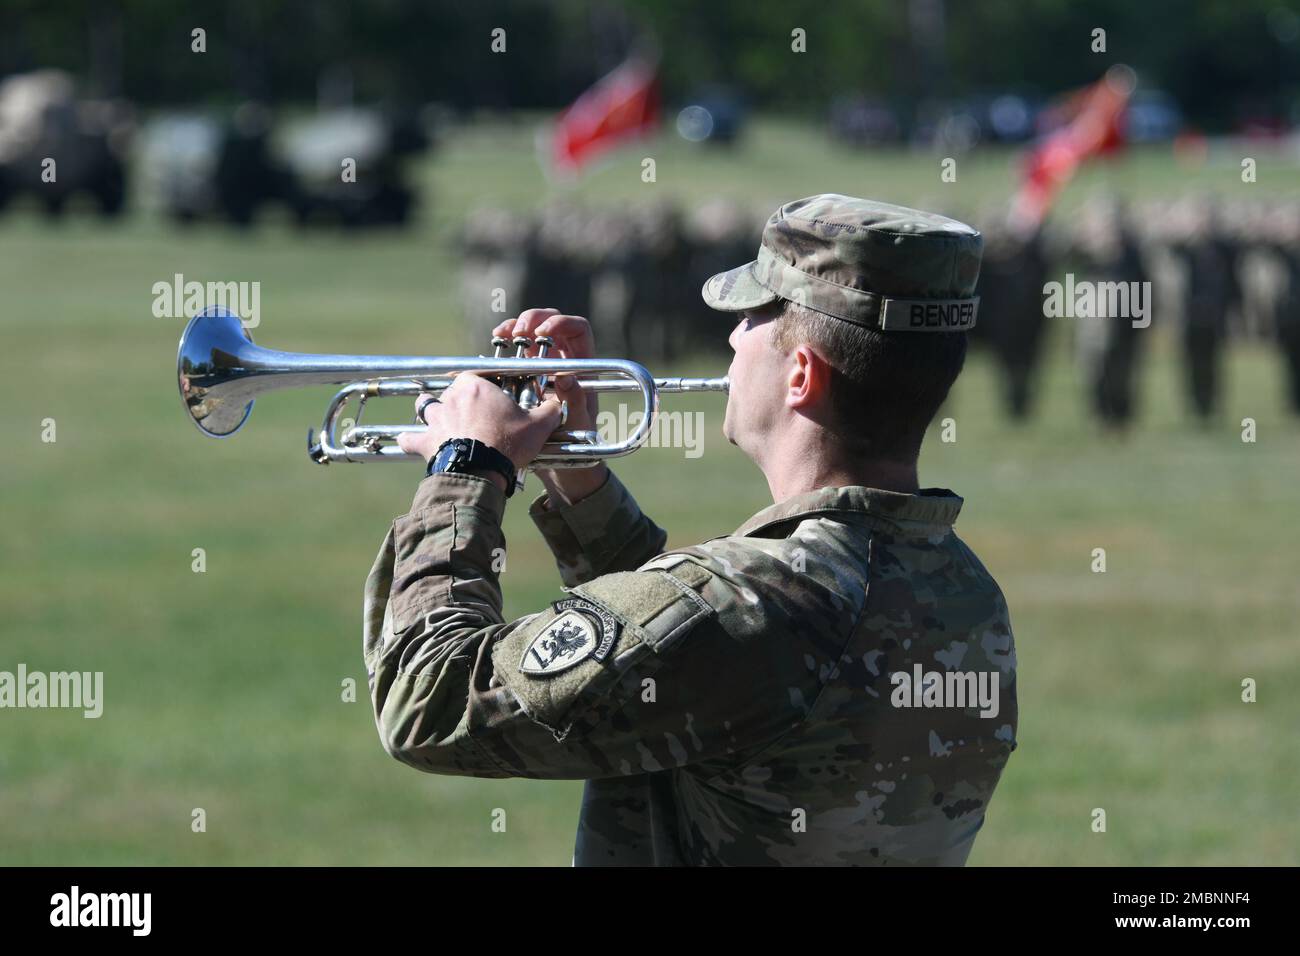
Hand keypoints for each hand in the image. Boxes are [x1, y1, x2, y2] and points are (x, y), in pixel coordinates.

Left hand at [396, 373, 562, 478]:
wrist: (480, 470)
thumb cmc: (508, 443)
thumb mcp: (537, 426)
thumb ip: (549, 411)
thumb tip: (559, 405)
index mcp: (475, 386)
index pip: (477, 376)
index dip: (485, 385)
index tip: (494, 395)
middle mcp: (450, 398)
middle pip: (452, 390)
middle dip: (460, 398)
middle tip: (474, 412)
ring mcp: (435, 420)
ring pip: (426, 406)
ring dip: (430, 410)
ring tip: (440, 417)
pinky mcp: (426, 442)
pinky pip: (411, 438)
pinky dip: (411, 440)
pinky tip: (410, 441)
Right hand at [492, 308, 607, 503]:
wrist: (558, 462)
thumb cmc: (574, 441)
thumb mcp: (577, 423)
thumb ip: (575, 401)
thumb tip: (566, 377)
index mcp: (582, 365)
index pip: (578, 330)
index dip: (562, 323)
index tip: (542, 334)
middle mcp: (563, 358)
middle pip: (551, 321)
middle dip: (534, 319)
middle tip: (519, 332)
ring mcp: (543, 362)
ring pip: (531, 330)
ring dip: (516, 325)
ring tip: (502, 334)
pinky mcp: (523, 371)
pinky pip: (515, 346)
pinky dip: (505, 339)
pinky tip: (496, 341)